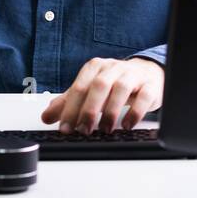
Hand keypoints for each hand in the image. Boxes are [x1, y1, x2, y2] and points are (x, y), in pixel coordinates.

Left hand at [40, 57, 163, 133]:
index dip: (71, 109)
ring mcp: (133, 75)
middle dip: (90, 109)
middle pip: (98, 86)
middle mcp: (113, 68)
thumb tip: (46, 117)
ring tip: (105, 129)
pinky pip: (143, 96)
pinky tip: (127, 124)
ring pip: (121, 88)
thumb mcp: (89, 90)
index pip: (80, 87)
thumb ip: (68, 103)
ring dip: (111, 111)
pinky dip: (135, 112)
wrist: (146, 73)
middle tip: (85, 129)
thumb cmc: (114, 83)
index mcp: (95, 67)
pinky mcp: (150, 85)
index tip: (66, 128)